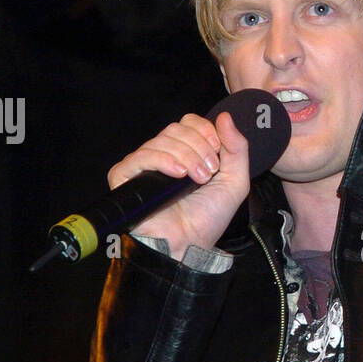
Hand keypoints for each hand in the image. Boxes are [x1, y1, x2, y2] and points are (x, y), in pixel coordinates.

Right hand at [106, 111, 250, 256]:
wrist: (188, 245)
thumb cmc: (207, 219)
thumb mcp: (234, 182)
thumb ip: (237, 149)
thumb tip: (226, 116)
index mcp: (186, 154)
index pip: (189, 122)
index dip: (204, 130)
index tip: (217, 151)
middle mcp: (163, 156)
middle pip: (176, 128)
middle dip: (199, 146)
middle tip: (208, 172)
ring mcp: (144, 166)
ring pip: (162, 140)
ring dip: (186, 156)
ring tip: (197, 179)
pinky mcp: (125, 177)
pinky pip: (140, 156)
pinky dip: (162, 160)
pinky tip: (177, 174)